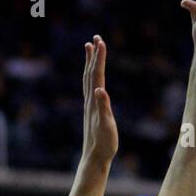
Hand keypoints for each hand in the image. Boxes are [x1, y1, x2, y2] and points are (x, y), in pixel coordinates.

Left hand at [81, 35, 117, 167]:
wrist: (94, 157)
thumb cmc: (104, 143)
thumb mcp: (106, 125)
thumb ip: (103, 107)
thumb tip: (100, 90)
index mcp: (94, 101)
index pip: (97, 75)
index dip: (99, 58)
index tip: (101, 41)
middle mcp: (90, 99)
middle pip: (91, 72)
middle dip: (94, 54)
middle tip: (96, 38)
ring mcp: (90, 104)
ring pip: (88, 78)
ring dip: (90, 62)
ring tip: (90, 49)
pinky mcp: (91, 110)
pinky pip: (90, 87)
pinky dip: (91, 76)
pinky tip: (94, 76)